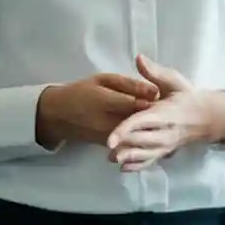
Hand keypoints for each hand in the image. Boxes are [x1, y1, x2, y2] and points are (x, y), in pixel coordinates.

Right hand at [35, 73, 160, 148]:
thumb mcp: (103, 79)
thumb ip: (127, 83)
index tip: (163, 95)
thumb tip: (153, 89)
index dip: (151, 100)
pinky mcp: (108, 145)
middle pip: (138, 122)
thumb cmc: (82, 91)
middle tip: (164, 108)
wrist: (59, 115)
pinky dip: (141, 137)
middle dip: (154, 117)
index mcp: (103, 100)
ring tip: (157, 119)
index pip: (134, 103)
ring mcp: (107, 136)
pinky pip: (129, 144)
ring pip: (135, 135)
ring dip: (149, 128)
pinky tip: (149, 130)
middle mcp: (105, 122)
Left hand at [106, 55, 224, 171]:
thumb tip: (138, 58)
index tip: (111, 138)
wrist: (209, 117)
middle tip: (106, 146)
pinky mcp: (166, 152)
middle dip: (125, 144)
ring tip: (111, 159)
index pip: (143, 122)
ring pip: (146, 153)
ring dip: (129, 157)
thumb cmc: (188, 97)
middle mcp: (166, 132)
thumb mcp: (174, 81)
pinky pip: (151, 161)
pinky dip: (137, 166)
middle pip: (142, 140)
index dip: (125, 129)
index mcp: (166, 113)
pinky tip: (123, 168)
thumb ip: (154, 72)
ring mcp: (167, 144)